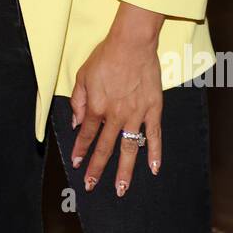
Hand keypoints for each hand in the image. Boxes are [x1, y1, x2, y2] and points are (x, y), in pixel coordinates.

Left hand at [69, 6, 163, 194]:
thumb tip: (77, 122)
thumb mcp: (82, 75)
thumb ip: (78, 101)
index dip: (81, 151)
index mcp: (97, 107)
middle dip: (97, 169)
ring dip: (124, 171)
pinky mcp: (153, 109)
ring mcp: (136, 115)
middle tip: (91, 187)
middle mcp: (116, 116)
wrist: (132, 43)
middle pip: (105, 148)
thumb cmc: (106, 56)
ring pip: (129, 148)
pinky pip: (155, 136)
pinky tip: (153, 169)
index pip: (87, 135)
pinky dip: (155, 153)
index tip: (76, 164)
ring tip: (121, 189)